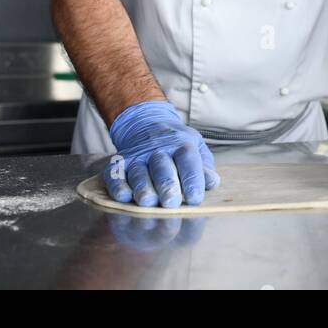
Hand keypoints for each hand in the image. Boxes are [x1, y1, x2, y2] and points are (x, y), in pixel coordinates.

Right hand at [104, 101, 219, 207]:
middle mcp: (158, 149)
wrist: (146, 124)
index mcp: (182, 144)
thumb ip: (204, 167)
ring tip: (148, 203)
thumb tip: (212, 182)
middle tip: (171, 203)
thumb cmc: (177, 145)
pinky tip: (124, 198)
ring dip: (143, 189)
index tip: (195, 199)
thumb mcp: (196, 148)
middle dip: (167, 186)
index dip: (192, 181)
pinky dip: (118, 187)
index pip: (188, 162)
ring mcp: (137, 156)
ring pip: (139, 173)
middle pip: (162, 169)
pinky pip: (115, 175)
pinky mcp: (118, 164)